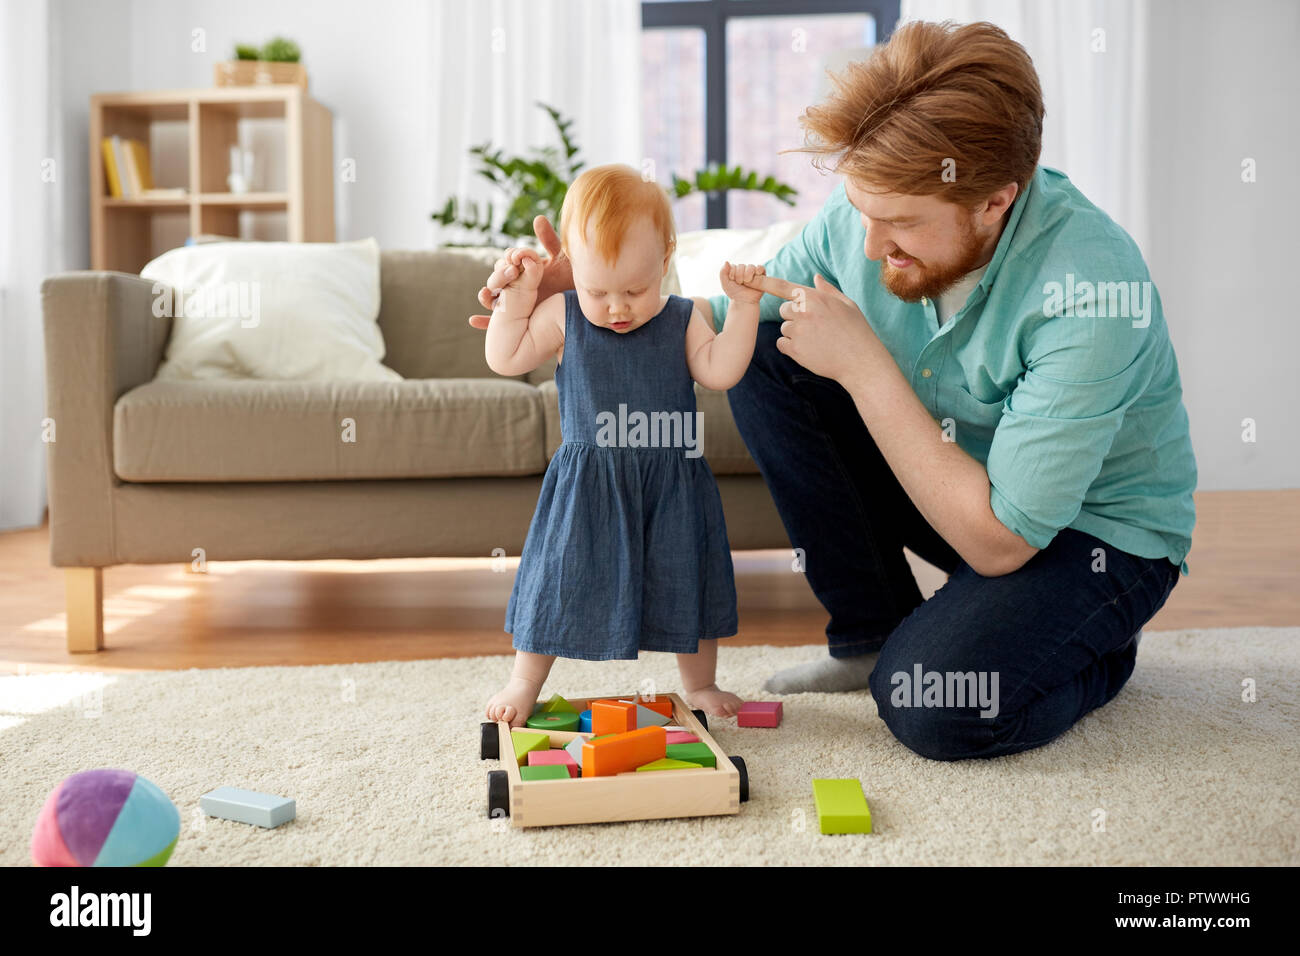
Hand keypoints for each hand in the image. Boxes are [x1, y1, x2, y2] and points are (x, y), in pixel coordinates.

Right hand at [468, 216, 574, 329]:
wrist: (583, 300)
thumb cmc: (572, 277)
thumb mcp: (561, 258)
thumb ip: (549, 240)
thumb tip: (538, 219)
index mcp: (523, 269)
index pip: (507, 261)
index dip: (508, 258)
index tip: (515, 258)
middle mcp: (515, 285)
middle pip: (496, 279)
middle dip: (498, 277)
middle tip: (509, 275)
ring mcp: (515, 302)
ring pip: (492, 298)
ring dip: (486, 295)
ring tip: (485, 295)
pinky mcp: (517, 319)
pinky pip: (498, 322)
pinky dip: (482, 321)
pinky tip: (474, 321)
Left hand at [718, 261, 765, 304]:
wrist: (744, 301)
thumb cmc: (735, 293)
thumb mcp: (725, 284)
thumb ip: (723, 273)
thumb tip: (726, 262)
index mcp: (735, 269)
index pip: (733, 266)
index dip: (732, 274)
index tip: (733, 282)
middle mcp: (744, 269)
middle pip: (742, 266)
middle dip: (739, 276)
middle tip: (740, 284)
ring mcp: (753, 271)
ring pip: (751, 267)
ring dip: (748, 274)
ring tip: (747, 282)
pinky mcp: (761, 275)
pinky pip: (761, 268)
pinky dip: (758, 270)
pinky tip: (756, 274)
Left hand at [747, 273, 885, 383]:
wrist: (860, 361)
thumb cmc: (856, 330)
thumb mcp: (846, 304)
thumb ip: (827, 290)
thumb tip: (815, 277)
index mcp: (815, 298)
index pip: (782, 286)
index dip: (762, 282)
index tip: (748, 279)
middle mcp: (804, 312)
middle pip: (784, 310)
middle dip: (795, 316)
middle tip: (815, 326)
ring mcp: (799, 332)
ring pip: (784, 328)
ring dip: (795, 333)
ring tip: (817, 340)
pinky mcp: (795, 350)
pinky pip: (782, 343)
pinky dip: (791, 347)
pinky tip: (810, 349)